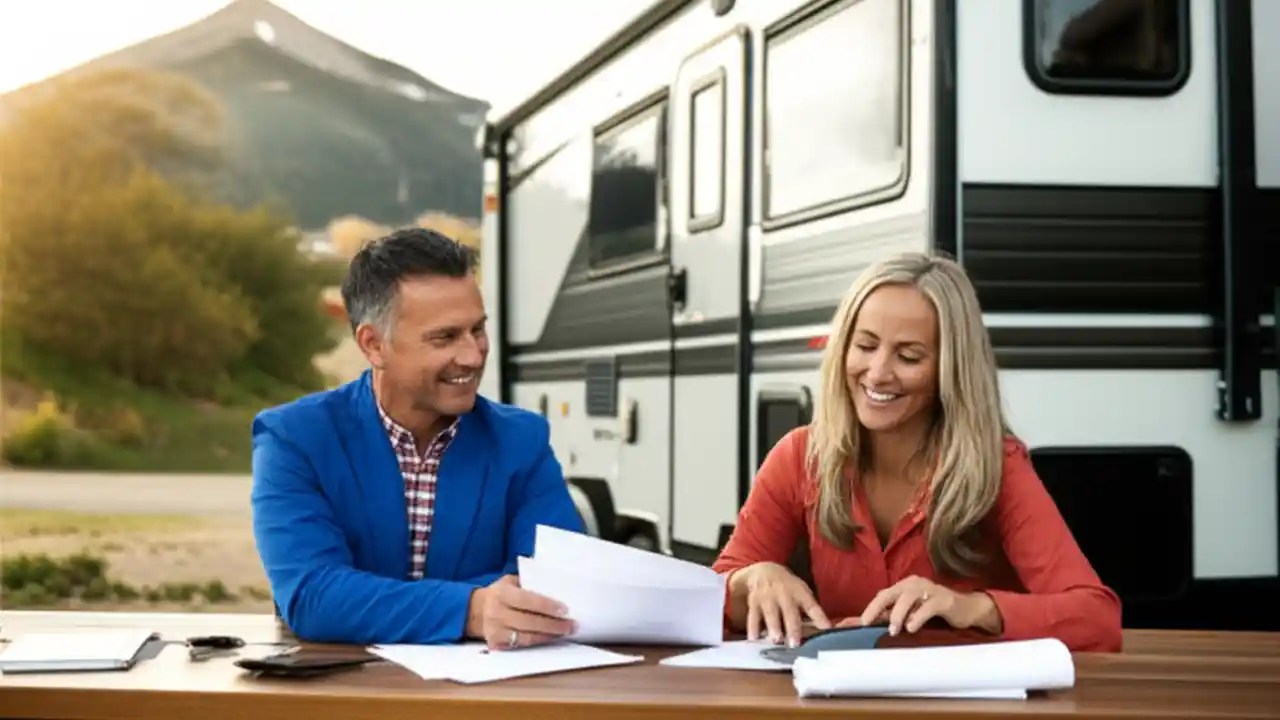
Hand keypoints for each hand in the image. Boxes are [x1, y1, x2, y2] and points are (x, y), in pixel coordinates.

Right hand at [466, 574, 574, 649]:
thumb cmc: (500, 594)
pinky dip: (537, 642)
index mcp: (501, 593)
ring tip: (565, 632)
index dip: (546, 606)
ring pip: (526, 636)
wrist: (474, 611)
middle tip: (571, 625)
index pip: (527, 600)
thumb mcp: (510, 582)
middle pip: (528, 622)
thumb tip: (556, 586)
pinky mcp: (495, 644)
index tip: (565, 610)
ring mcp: (495, 630)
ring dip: (548, 635)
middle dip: (553, 624)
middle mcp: (496, 612)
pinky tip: (550, 638)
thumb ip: (529, 583)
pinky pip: (520, 645)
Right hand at [734, 562, 830, 646]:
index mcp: (800, 593)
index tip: (827, 629)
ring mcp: (768, 597)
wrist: (765, 571)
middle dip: (792, 627)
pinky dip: (752, 627)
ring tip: (776, 640)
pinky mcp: (754, 602)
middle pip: (789, 611)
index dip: (819, 617)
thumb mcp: (802, 594)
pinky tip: (754, 638)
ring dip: (773, 627)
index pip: (812, 606)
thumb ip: (811, 612)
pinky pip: (753, 615)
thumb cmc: (789, 589)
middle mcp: (784, 594)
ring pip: (770, 613)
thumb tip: (825, 631)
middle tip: (795, 643)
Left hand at [856, 575, 999, 635]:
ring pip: (907, 598)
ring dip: (897, 614)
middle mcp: (915, 584)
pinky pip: (928, 607)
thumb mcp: (912, 612)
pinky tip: (912, 628)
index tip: (859, 623)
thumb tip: (866, 623)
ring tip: (893, 630)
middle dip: (876, 608)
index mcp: (905, 586)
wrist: (968, 609)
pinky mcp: (944, 600)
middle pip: (890, 593)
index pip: (883, 595)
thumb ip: (892, 615)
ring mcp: (930, 590)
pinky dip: (918, 617)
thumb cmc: (936, 611)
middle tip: (867, 623)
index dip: (870, 608)